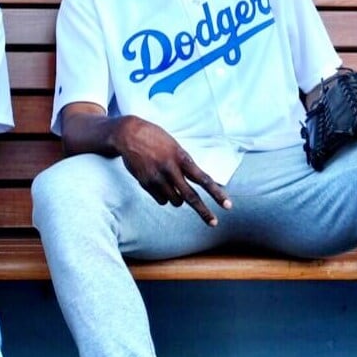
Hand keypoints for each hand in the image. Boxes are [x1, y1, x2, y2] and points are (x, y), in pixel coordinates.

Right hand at [113, 115, 231, 225]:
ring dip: (178, 198)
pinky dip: (164, 196)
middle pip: (190, 196)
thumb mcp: (174, 146)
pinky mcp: (145, 183)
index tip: (228, 205)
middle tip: (213, 223)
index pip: (203, 179)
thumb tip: (196, 182)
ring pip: (175, 201)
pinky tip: (158, 184)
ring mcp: (157, 177)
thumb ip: (185, 163)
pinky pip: (161, 200)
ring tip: (172, 186)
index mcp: (181, 157)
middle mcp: (170, 169)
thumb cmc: (155, 138)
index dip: (217, 193)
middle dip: (203, 212)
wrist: (128, 134)